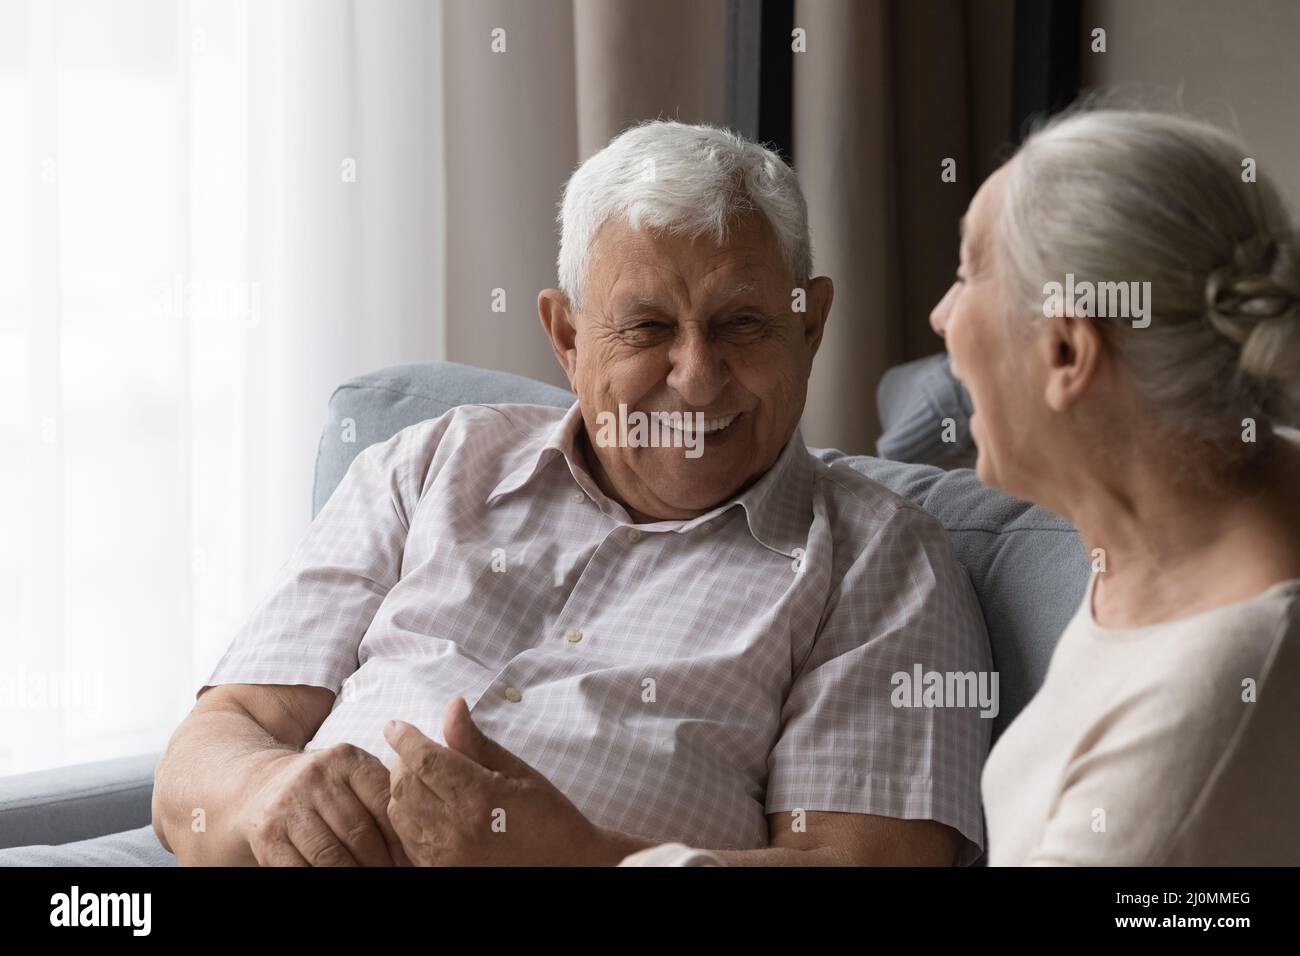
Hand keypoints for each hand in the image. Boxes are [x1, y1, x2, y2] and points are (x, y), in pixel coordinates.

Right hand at [237, 744, 412, 865]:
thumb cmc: (325, 786)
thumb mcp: (353, 775)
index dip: (401, 839)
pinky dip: (324, 880)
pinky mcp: (267, 833)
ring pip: (330, 855)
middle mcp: (315, 777)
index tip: (412, 859)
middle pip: (359, 833)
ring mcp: (288, 804)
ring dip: (354, 876)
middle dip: (381, 863)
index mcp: (346, 759)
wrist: (262, 783)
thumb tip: (418, 835)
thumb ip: (383, 794)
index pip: (384, 803)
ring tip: (372, 880)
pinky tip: (337, 881)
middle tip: (394, 874)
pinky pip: (300, 868)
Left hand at [382, 697, 612, 865]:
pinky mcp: (439, 871)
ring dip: (403, 788)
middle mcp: (455, 830)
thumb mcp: (516, 770)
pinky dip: (408, 816)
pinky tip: (427, 806)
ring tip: (423, 777)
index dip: (405, 739)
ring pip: (398, 812)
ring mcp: (444, 856)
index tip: (396, 726)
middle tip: (417, 750)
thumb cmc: (546, 814)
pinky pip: (406, 838)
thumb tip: (452, 706)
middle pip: (404, 784)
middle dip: (404, 760)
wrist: (562, 865)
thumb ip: (475, 742)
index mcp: (479, 798)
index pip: (424, 760)